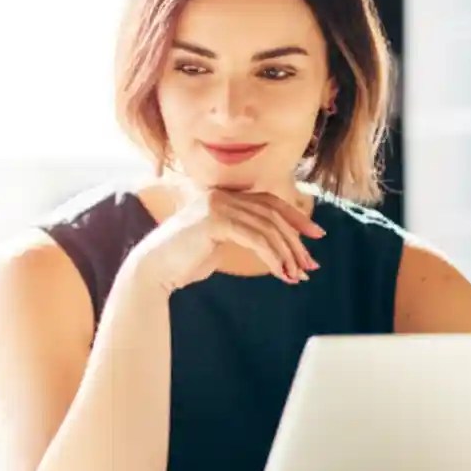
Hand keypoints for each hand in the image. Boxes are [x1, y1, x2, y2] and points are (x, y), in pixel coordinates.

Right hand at [130, 189, 324, 292]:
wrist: (153, 270)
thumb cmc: (185, 261)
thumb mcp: (220, 242)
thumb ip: (244, 235)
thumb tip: (279, 246)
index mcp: (223, 195)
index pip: (269, 202)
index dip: (296, 217)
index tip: (317, 235)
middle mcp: (221, 195)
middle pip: (272, 214)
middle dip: (296, 241)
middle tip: (311, 264)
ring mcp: (217, 205)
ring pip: (267, 227)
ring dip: (287, 253)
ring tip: (297, 276)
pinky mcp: (215, 221)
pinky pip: (256, 239)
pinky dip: (273, 257)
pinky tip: (281, 274)